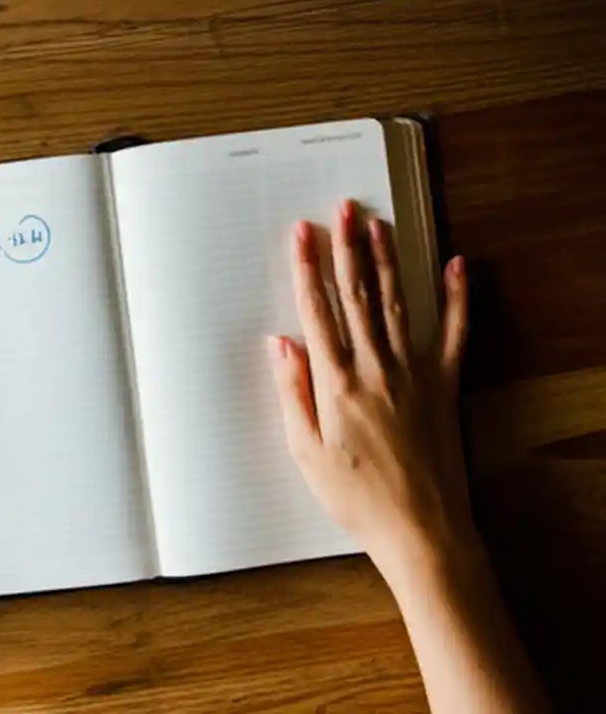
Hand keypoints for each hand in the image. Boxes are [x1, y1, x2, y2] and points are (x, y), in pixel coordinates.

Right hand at [268, 201, 474, 571]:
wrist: (421, 528)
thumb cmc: (357, 498)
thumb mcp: (306, 452)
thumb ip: (294, 394)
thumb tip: (282, 344)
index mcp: (336, 386)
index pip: (317, 313)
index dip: (308, 269)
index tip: (302, 234)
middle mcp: (376, 370)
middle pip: (356, 297)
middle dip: (346, 249)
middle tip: (340, 211)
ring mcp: (414, 375)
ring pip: (395, 305)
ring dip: (386, 261)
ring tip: (377, 224)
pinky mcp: (443, 387)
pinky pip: (453, 334)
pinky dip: (457, 298)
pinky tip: (456, 267)